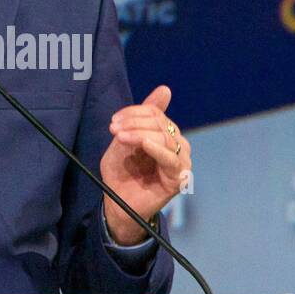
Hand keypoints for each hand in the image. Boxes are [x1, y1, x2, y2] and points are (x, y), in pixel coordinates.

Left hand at [100, 84, 190, 244]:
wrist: (118, 204)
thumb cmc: (121, 173)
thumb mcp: (124, 140)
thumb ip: (140, 117)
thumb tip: (165, 89)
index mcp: (165, 133)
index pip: (155, 113)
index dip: (134, 112)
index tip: (114, 121)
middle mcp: (177, 144)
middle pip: (160, 123)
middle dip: (134, 122)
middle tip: (114, 129)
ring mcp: (180, 160)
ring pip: (164, 137)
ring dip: (140, 134)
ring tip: (121, 138)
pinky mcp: (180, 177)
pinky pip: (171, 159)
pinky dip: (157, 149)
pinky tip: (144, 145)